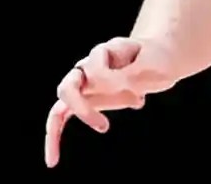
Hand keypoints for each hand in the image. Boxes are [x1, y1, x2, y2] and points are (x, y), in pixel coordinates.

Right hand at [45, 37, 177, 167]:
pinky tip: (53, 160)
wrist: (157, 59)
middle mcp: (88, 67)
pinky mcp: (84, 100)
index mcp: (106, 51)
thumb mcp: (153, 63)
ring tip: (56, 159)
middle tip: (104, 127)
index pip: (95, 67)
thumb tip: (122, 91)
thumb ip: (133, 75)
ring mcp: (84, 84)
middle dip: (83, 109)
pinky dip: (55, 138)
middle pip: (68, 87)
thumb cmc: (155, 59)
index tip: (138, 96)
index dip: (112, 82)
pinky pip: (61, 118)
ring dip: (57, 132)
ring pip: (60, 106)